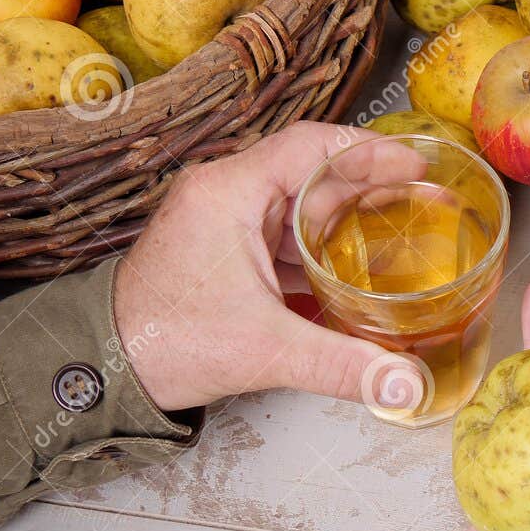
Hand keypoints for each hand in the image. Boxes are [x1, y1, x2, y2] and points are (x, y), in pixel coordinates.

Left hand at [113, 122, 425, 412]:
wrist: (104, 369)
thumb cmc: (162, 342)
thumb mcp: (264, 352)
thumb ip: (341, 365)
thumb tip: (406, 384)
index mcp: (229, 193)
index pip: (310, 146)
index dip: (370, 151)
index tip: (414, 163)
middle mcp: (225, 195)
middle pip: (313, 172)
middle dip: (372, 184)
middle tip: (426, 196)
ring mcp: (223, 221)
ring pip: (301, 204)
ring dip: (349, 216)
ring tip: (402, 228)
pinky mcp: (224, 249)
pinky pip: (284, 233)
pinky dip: (322, 244)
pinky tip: (357, 265)